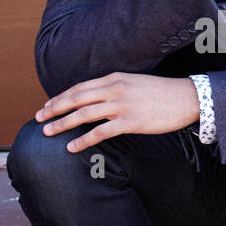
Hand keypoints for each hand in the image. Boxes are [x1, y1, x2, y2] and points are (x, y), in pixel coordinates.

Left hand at [34, 72, 199, 152]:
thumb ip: (115, 89)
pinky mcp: (131, 122)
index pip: (80, 87)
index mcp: (114, 78)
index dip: (60, 97)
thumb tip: (97, 99)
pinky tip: (71, 147)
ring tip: (48, 132)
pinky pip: (100, 132)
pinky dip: (83, 140)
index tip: (47, 106)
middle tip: (38, 119)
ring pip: (84, 114)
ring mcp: (122, 105)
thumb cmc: (162, 93)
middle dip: (54, 109)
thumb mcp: (135, 83)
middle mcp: (115, 89)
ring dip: (62, 124)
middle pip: (76, 98)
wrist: (187, 98)